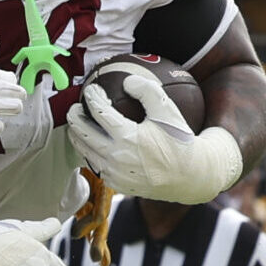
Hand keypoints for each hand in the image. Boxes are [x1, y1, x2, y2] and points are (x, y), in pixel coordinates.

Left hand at [67, 69, 243, 204]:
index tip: (91, 90)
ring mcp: (114, 174)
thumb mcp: (168, 111)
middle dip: (74, 117)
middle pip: (82, 134)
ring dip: (77, 136)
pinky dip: (90, 153)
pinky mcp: (116, 184)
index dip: (92, 98)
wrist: (191, 176)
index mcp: (128, 138)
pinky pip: (96, 165)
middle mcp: (117, 158)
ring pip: (85, 152)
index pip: (99, 113)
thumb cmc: (180, 141)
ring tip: (76, 124)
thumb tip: (127, 81)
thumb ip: (147, 91)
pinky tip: (92, 144)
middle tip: (74, 107)